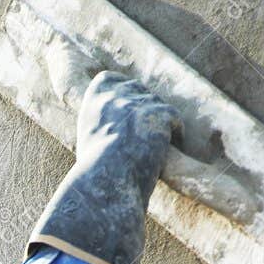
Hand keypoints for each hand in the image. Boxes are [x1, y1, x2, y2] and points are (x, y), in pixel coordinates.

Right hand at [75, 72, 180, 204]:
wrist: (105, 184)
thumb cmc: (94, 175)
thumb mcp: (88, 141)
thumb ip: (100, 124)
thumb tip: (114, 128)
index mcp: (92, 100)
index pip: (108, 79)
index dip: (120, 91)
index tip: (127, 107)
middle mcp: (115, 95)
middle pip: (137, 89)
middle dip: (143, 108)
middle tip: (148, 132)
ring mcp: (137, 102)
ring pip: (158, 106)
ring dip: (159, 124)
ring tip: (159, 147)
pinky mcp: (159, 114)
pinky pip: (175, 119)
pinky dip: (175, 134)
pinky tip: (172, 148)